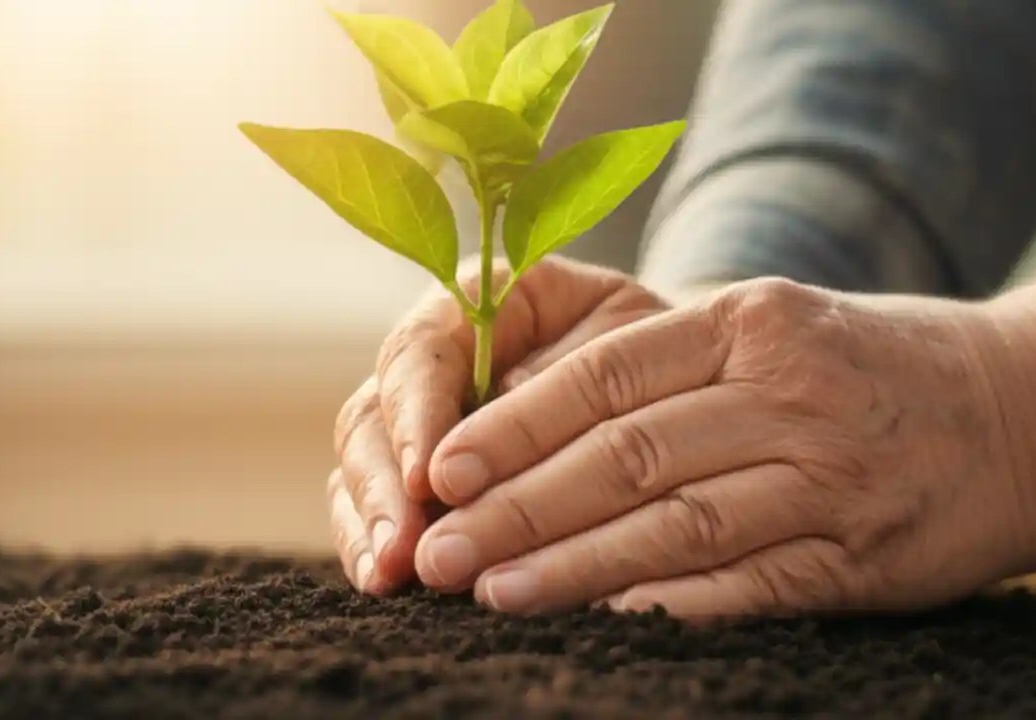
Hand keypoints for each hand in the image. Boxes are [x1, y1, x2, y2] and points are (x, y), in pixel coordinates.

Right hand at [327, 257, 670, 593]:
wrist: (675, 378)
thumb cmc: (654, 350)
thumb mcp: (627, 338)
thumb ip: (567, 368)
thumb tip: (502, 411)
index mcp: (475, 304)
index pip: (421, 352)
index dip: (417, 415)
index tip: (430, 479)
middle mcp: (430, 361)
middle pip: (374, 414)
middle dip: (384, 485)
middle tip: (403, 549)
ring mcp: (415, 421)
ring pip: (360, 463)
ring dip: (370, 523)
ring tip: (388, 575)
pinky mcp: (414, 479)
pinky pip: (369, 507)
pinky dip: (371, 545)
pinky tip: (382, 581)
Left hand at [413, 277, 1035, 618]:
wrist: (1018, 410)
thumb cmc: (860, 365)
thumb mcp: (772, 327)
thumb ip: (663, 366)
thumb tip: (521, 416)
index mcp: (751, 322)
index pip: (609, 376)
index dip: (518, 425)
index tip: (445, 468)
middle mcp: (788, 394)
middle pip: (628, 456)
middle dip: (522, 508)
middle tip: (442, 549)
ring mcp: (828, 477)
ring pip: (676, 527)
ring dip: (574, 567)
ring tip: (492, 592)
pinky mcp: (857, 555)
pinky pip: (746, 587)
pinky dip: (666, 608)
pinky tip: (599, 624)